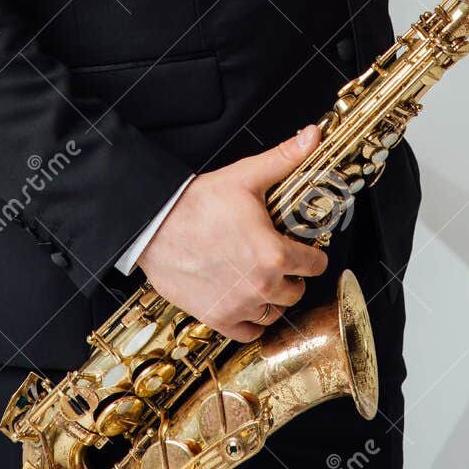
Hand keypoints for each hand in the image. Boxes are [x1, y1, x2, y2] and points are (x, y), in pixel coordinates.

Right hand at [136, 124, 328, 341]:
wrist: (154, 226)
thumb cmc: (198, 203)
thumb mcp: (246, 176)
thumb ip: (285, 159)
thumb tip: (313, 136)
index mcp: (274, 254)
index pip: (315, 265)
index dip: (312, 253)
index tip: (304, 248)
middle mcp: (261, 286)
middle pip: (297, 291)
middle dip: (292, 275)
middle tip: (280, 260)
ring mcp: (240, 305)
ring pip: (275, 312)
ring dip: (273, 298)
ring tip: (263, 279)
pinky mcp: (218, 318)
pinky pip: (250, 332)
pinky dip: (253, 321)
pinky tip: (248, 301)